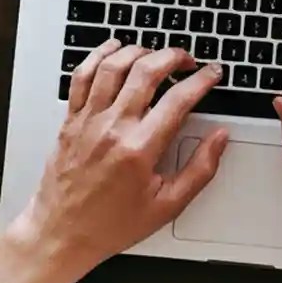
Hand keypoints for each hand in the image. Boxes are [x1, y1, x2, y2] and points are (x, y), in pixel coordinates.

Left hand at [8, 40, 228, 270]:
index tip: (212, 73)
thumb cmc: (112, 224)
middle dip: (173, 56)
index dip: (202, 80)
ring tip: (155, 54)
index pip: (178, 100)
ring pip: (114, 66)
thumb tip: (220, 139)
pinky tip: (113, 49)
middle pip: (146, 71)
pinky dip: (99, 55)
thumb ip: (200, 169)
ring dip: (139, 51)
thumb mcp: (167, 206)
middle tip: (187, 60)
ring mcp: (88, 120)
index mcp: (140, 150)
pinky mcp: (71, 119)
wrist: (61, 233)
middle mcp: (112, 128)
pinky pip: (82, 75)